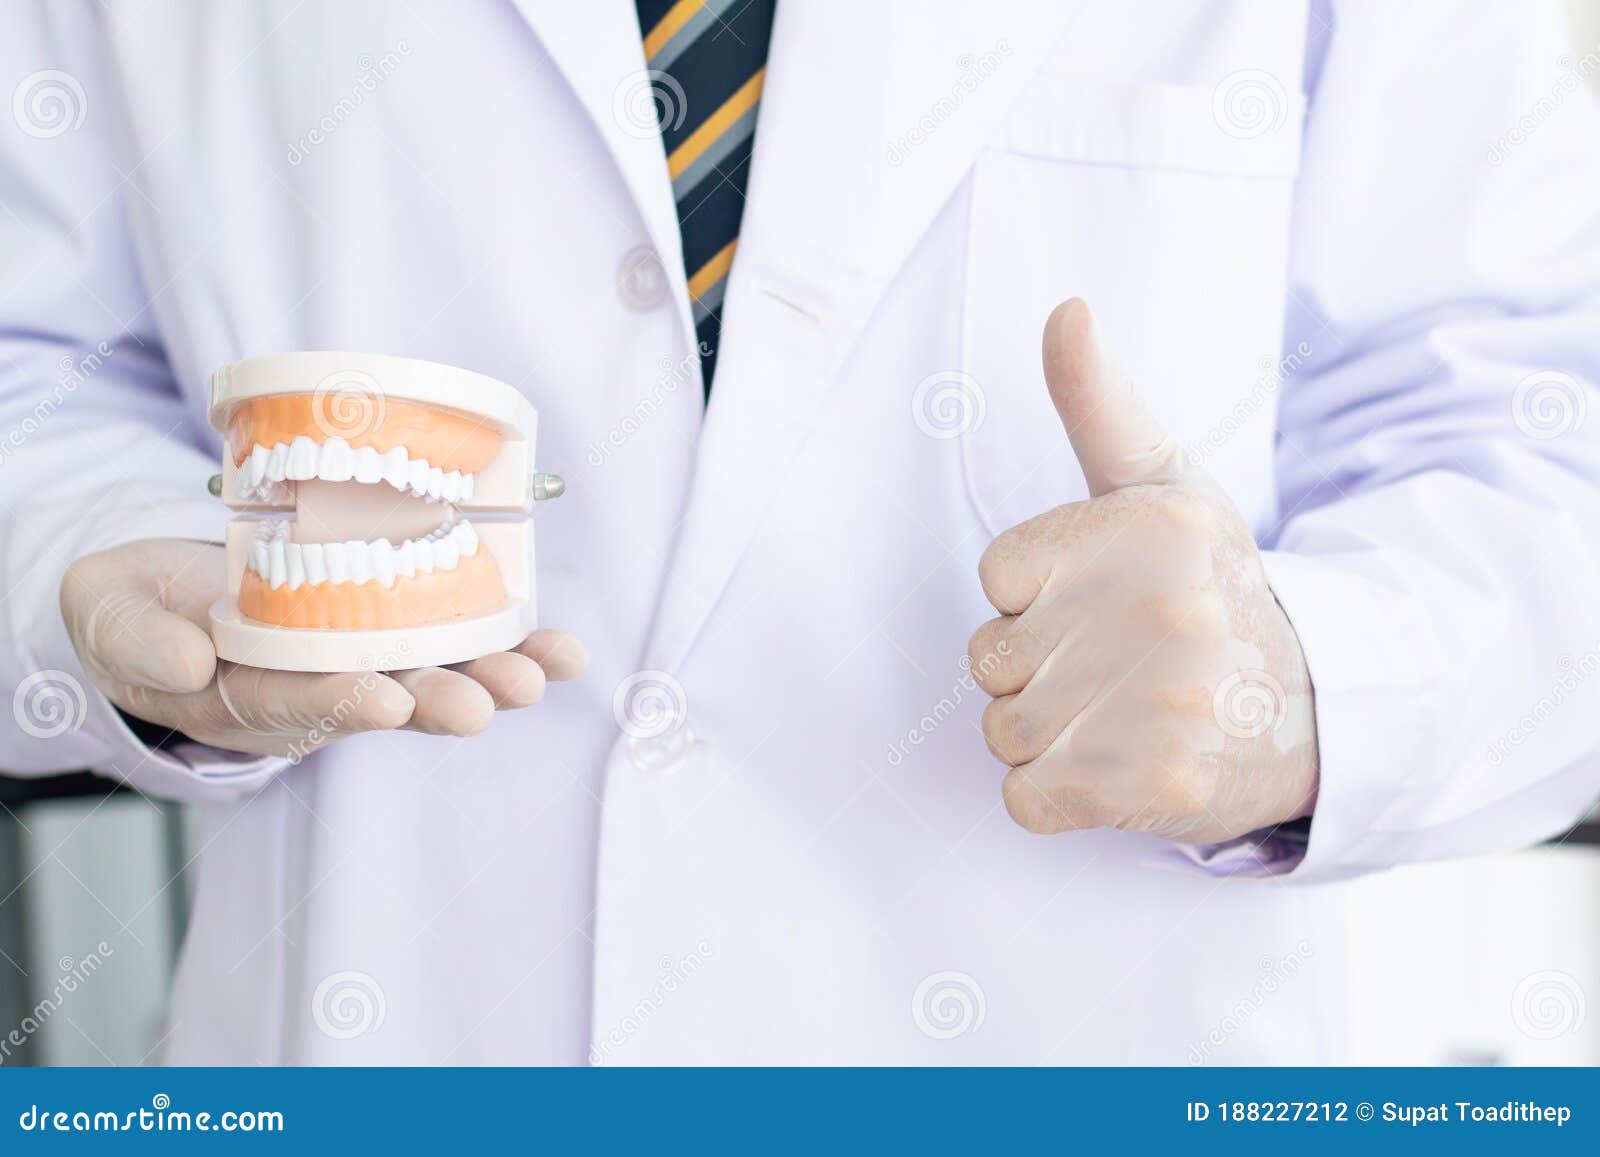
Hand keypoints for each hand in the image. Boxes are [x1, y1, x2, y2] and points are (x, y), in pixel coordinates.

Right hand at [59, 538, 586, 758]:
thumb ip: (136, 640)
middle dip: (435, 702)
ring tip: (537, 677)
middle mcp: (313, 689)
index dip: (338, 701)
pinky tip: (564, 652)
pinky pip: (457, 641)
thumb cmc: (134, 609)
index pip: (293, 704)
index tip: (382, 698)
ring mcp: (360, 663)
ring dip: (488, 677)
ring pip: (432, 676)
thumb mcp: (111, 618)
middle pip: (381, 701)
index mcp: (242, 698)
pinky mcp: (392, 631)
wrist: (165, 593)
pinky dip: (511, 644)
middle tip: (481, 706)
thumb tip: (183, 662)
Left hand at [969, 300, 1317, 842]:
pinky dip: (1056, 796)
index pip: (995, 576)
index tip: (1100, 599)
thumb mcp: (1163, 485)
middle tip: (1117, 664)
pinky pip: (1023, 799)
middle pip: (989, 657)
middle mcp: (1161, 611)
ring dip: (1046, 734)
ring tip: (1122, 714)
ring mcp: (1160, 706)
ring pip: (1001, 730)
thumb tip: (1066, 309)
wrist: (1313, 711)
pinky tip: (1117, 767)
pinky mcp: (1151, 788)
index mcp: (1150, 528)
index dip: (1032, 597)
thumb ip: (1098, 402)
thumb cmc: (1211, 588)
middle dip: (1036, 669)